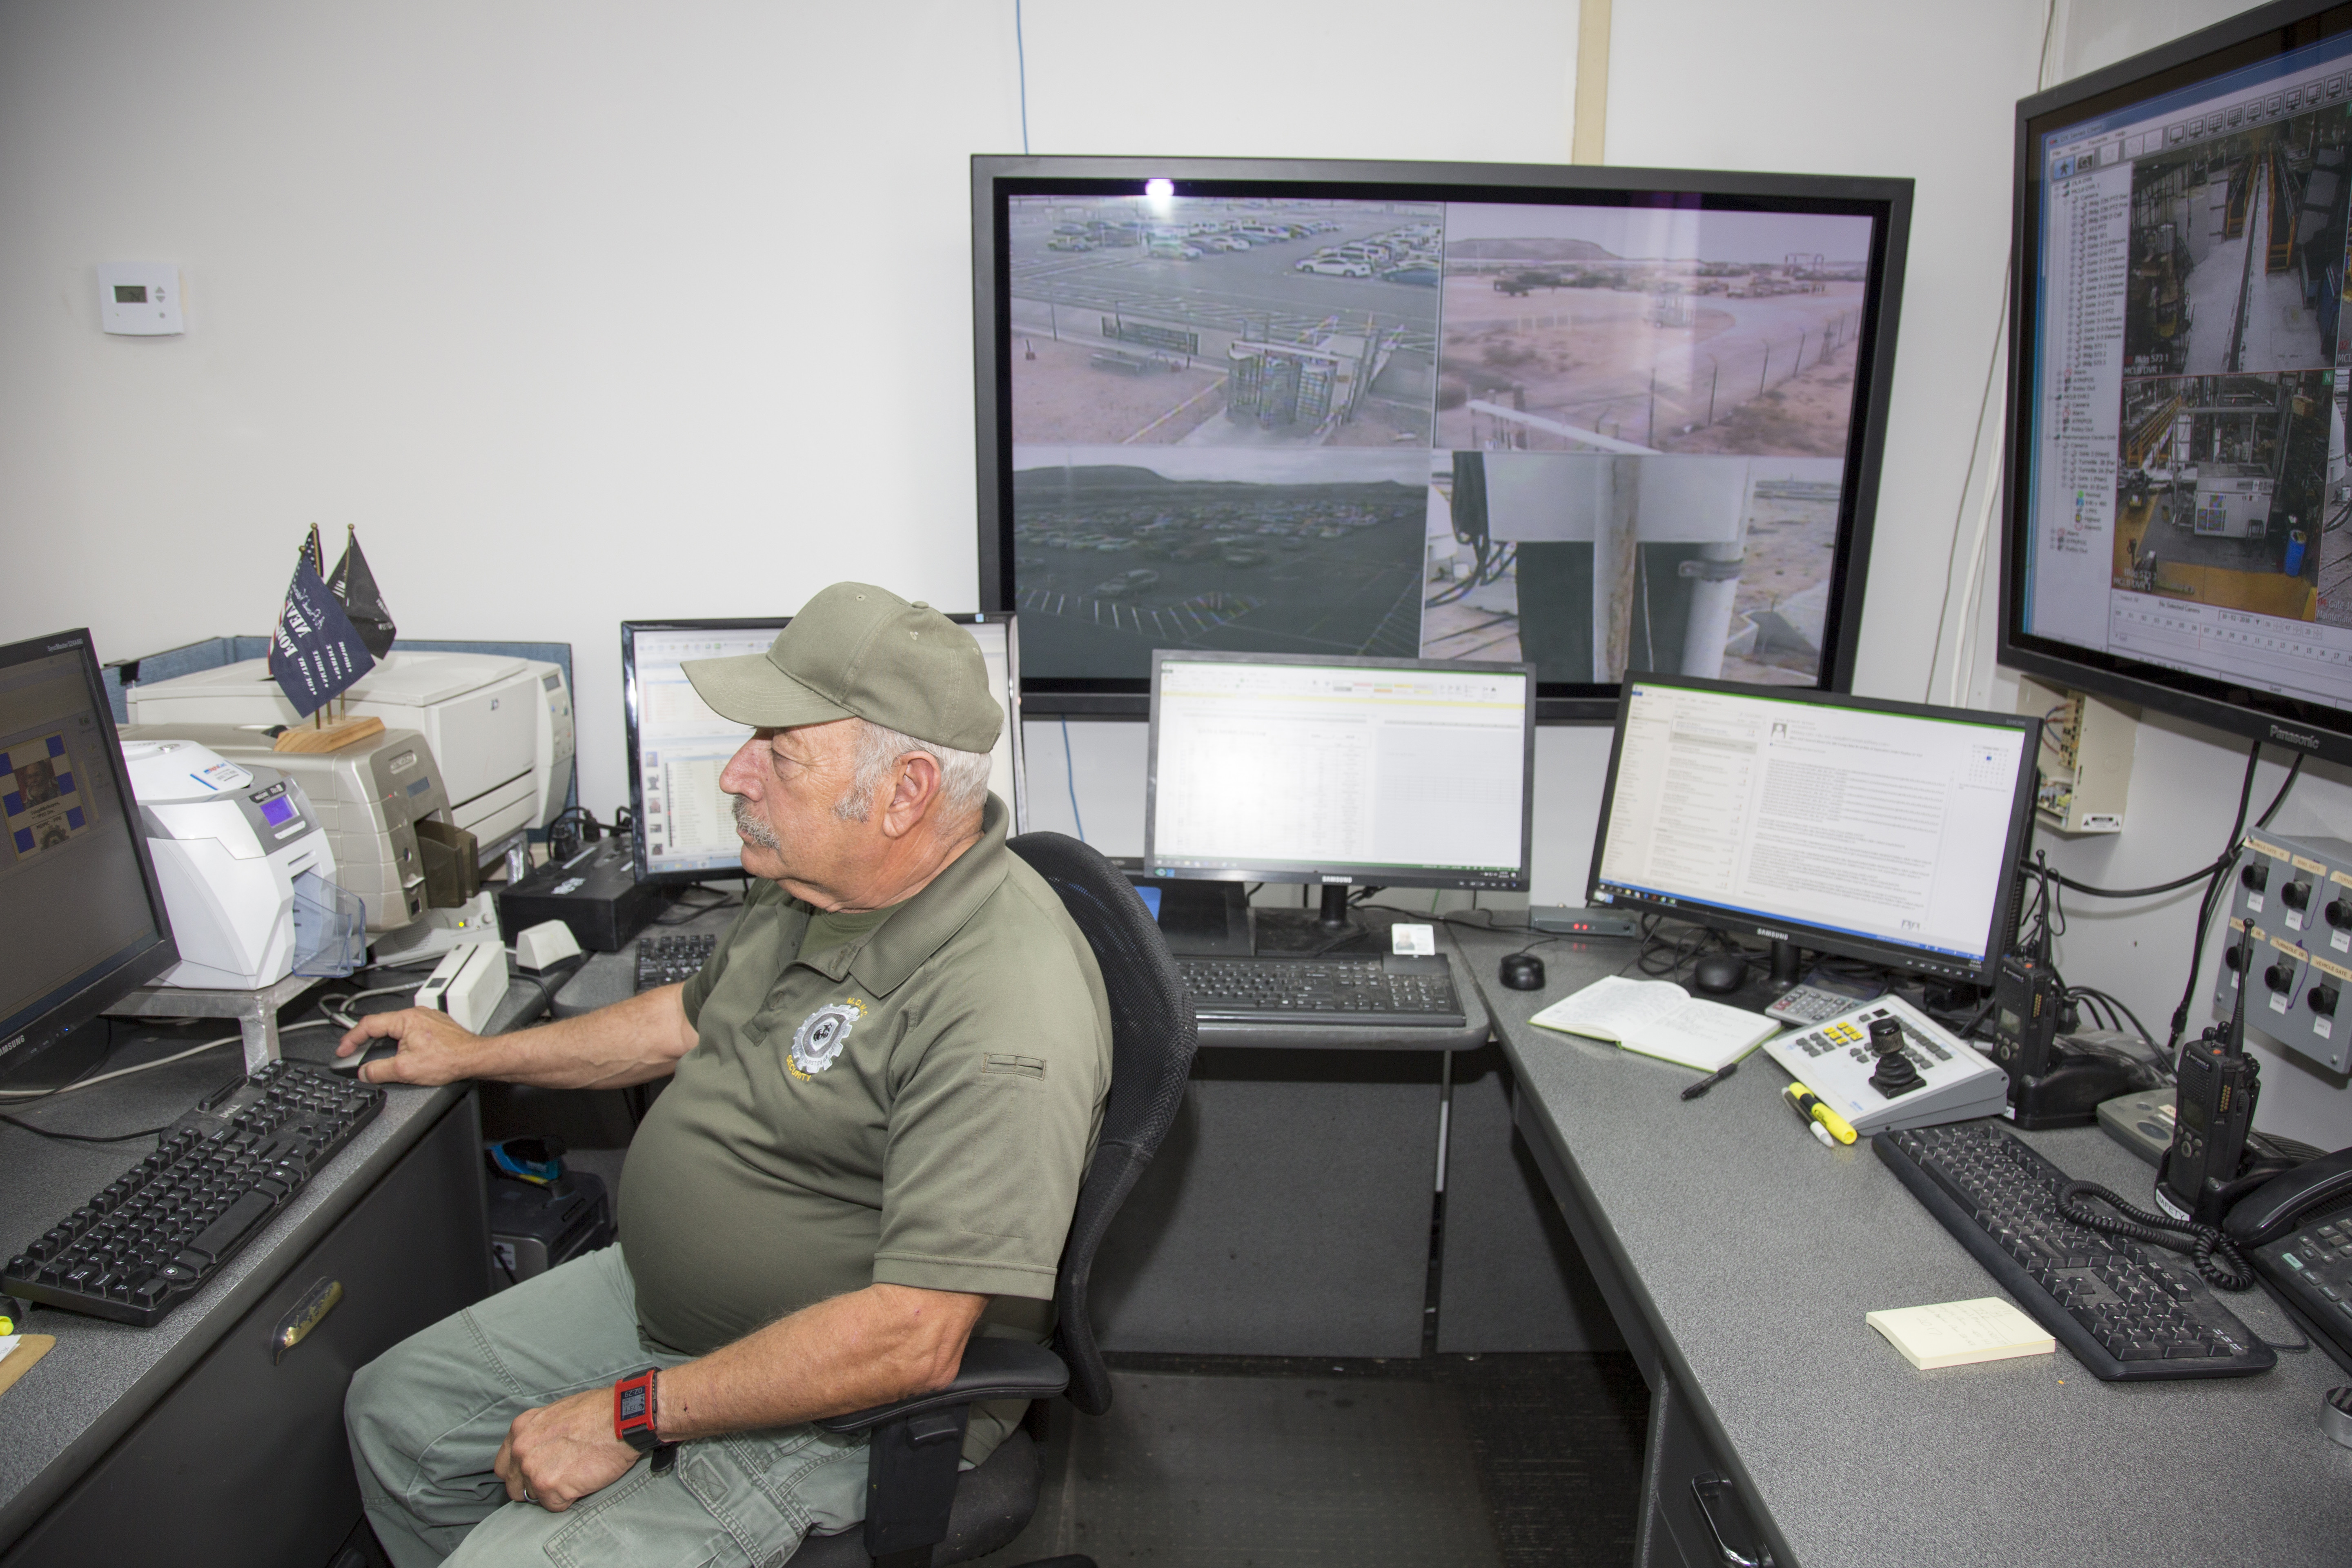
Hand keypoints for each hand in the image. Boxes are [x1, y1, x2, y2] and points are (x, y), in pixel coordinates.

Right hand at [336, 1007, 481, 1084]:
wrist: (475, 1058)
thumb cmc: (449, 1059)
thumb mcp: (405, 1070)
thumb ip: (379, 1070)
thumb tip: (364, 1072)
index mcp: (405, 1019)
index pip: (368, 1025)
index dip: (350, 1039)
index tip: (342, 1050)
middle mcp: (416, 1014)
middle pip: (381, 1026)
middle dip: (365, 1041)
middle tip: (354, 1053)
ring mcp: (426, 1019)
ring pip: (396, 1029)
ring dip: (383, 1042)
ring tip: (375, 1056)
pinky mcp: (435, 1027)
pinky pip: (409, 1032)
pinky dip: (399, 1042)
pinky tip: (400, 1054)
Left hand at [494, 1386, 639, 1511]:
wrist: (621, 1418)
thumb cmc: (598, 1412)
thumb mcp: (556, 1413)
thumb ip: (538, 1434)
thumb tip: (538, 1450)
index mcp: (520, 1429)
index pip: (504, 1465)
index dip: (520, 1473)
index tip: (536, 1473)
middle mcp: (520, 1449)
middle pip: (514, 1486)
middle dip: (534, 1486)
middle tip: (559, 1478)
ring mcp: (533, 1469)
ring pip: (534, 1497)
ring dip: (553, 1492)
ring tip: (575, 1475)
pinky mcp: (550, 1487)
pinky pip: (554, 1506)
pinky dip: (569, 1499)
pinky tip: (582, 1480)